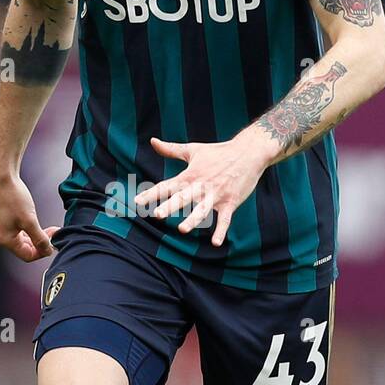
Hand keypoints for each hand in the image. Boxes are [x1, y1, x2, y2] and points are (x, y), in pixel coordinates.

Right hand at [0, 168, 58, 261]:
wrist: (1, 177)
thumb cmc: (13, 198)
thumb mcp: (30, 220)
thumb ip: (39, 238)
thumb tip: (48, 251)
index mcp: (6, 240)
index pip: (28, 256)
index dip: (43, 252)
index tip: (55, 241)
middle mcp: (2, 236)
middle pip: (26, 248)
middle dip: (42, 242)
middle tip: (54, 232)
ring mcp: (2, 227)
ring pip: (24, 239)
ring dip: (38, 235)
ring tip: (49, 228)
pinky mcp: (4, 218)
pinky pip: (20, 230)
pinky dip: (31, 229)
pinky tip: (37, 221)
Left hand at [133, 130, 269, 246]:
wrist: (248, 152)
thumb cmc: (218, 152)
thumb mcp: (193, 150)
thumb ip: (171, 149)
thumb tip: (152, 141)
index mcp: (189, 175)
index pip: (167, 186)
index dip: (151, 194)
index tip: (137, 201)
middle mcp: (201, 186)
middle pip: (183, 198)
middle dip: (170, 206)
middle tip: (157, 214)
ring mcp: (216, 195)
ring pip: (203, 209)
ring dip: (193, 219)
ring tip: (183, 229)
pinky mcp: (230, 202)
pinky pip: (225, 219)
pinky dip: (221, 230)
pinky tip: (216, 243)